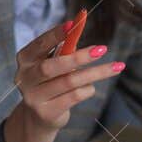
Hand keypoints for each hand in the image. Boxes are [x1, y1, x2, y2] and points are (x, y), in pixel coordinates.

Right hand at [2, 18, 124, 141]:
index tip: (74, 23)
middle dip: (79, 57)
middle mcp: (25, 78)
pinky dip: (88, 89)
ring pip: (69, 81)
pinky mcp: (46, 113)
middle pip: (52, 66)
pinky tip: (91, 87)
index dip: (55, 34)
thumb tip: (79, 24)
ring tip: (116, 66)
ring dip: (95, 73)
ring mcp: (34, 97)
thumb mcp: (54, 64)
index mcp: (25, 60)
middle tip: (102, 49)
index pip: (40, 44)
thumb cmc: (50, 82)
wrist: (38, 117)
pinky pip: (74, 96)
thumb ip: (64, 49)